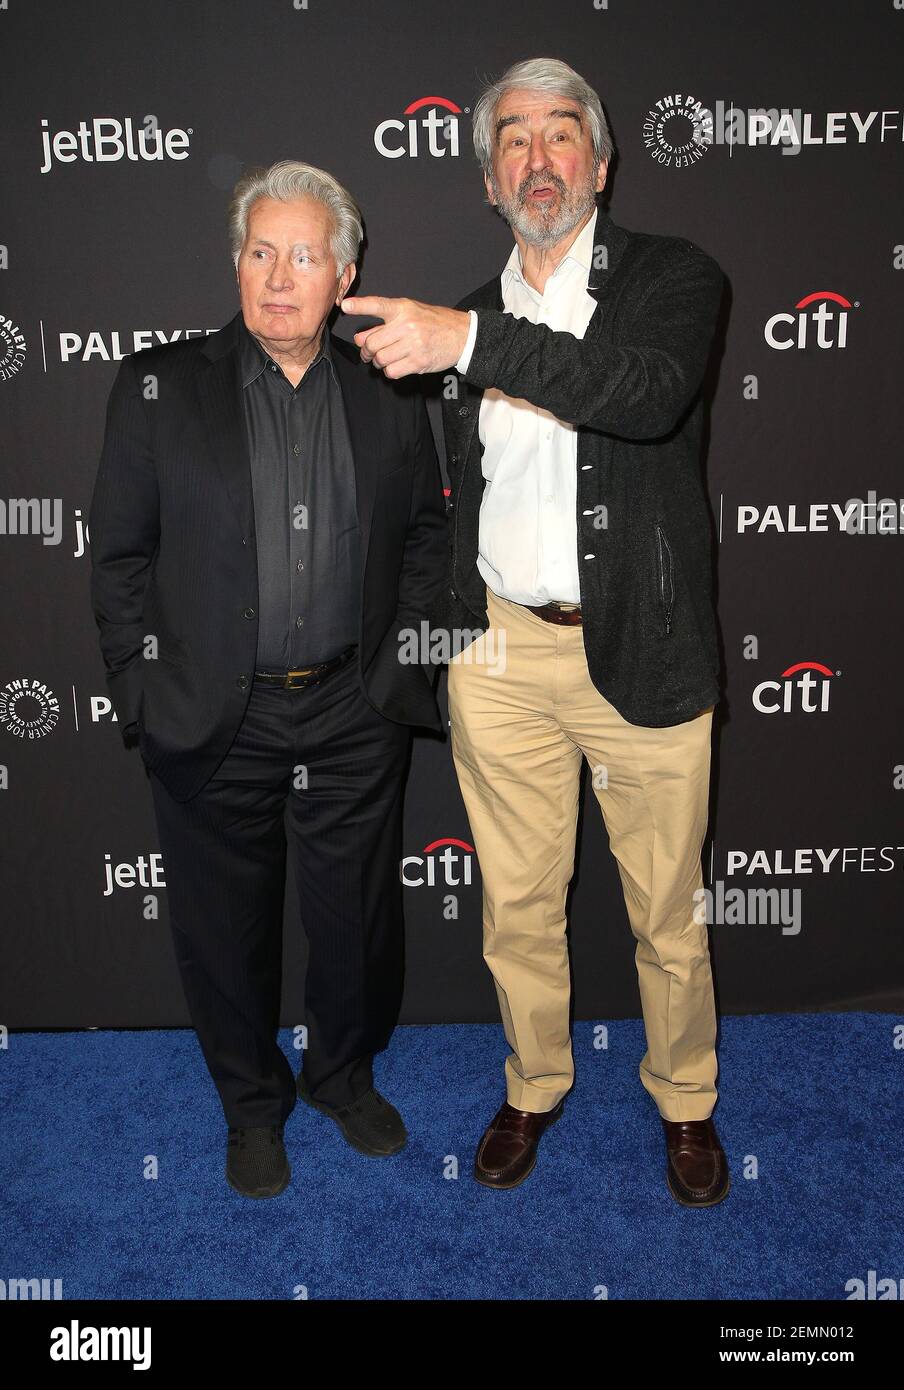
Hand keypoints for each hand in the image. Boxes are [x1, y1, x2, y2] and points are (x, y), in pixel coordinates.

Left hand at [341, 295, 470, 377]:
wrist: (461, 335)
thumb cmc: (432, 323)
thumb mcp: (408, 315)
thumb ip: (382, 326)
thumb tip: (359, 339)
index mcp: (403, 308)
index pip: (377, 305)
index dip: (360, 306)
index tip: (345, 306)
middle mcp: (407, 325)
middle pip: (372, 343)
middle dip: (366, 351)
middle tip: (368, 354)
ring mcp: (413, 344)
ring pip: (380, 359)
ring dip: (378, 362)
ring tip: (385, 359)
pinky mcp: (419, 362)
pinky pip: (392, 371)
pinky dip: (389, 371)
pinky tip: (396, 366)